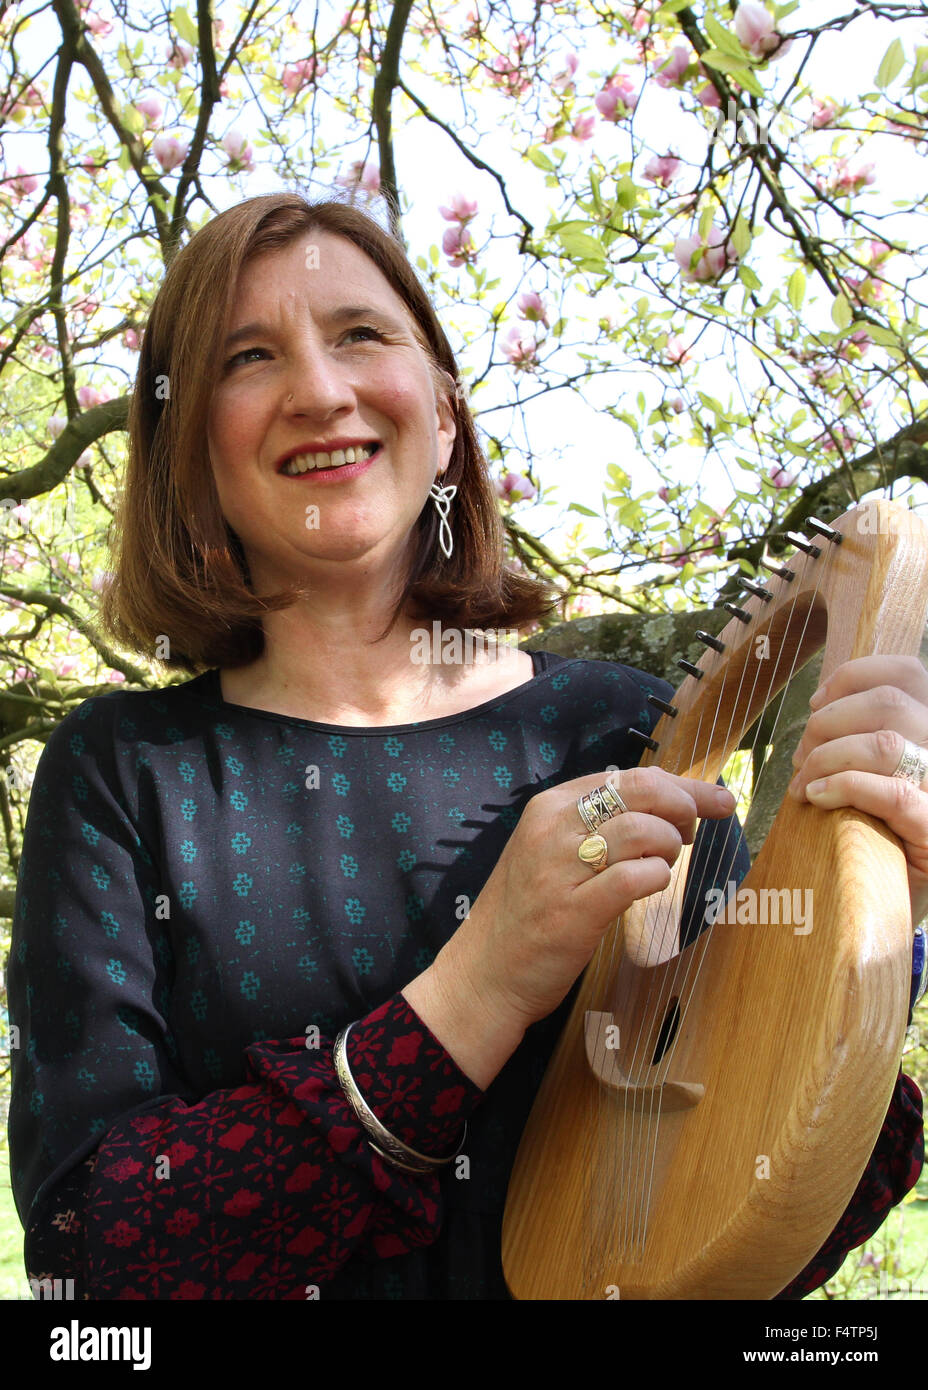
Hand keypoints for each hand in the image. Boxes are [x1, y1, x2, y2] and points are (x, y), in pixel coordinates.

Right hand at [434, 767, 735, 1041]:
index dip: (680, 784)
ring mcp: (560, 870)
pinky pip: (634, 878)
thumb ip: (594, 825)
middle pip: (639, 791)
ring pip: (641, 831)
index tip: (714, 799)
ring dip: (669, 846)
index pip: (626, 776)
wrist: (484, 973)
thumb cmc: (526, 914)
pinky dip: (656, 877)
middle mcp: (551, 829)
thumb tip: (663, 804)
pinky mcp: (574, 913)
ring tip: (665, 863)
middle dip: (684, 805)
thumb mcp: (549, 851)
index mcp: (548, 806)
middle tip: (696, 829)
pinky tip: (652, 885)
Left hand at [788, 655, 927, 923]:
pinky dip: (845, 788)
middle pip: (889, 703)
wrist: (892, 909)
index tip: (816, 703)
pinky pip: (894, 796)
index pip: (909, 672)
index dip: (853, 677)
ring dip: (827, 757)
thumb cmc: (879, 832)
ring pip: (886, 744)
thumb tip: (820, 703)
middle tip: (802, 758)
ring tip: (804, 784)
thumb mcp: (875, 771)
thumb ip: (860, 731)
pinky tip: (816, 797)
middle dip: (828, 724)